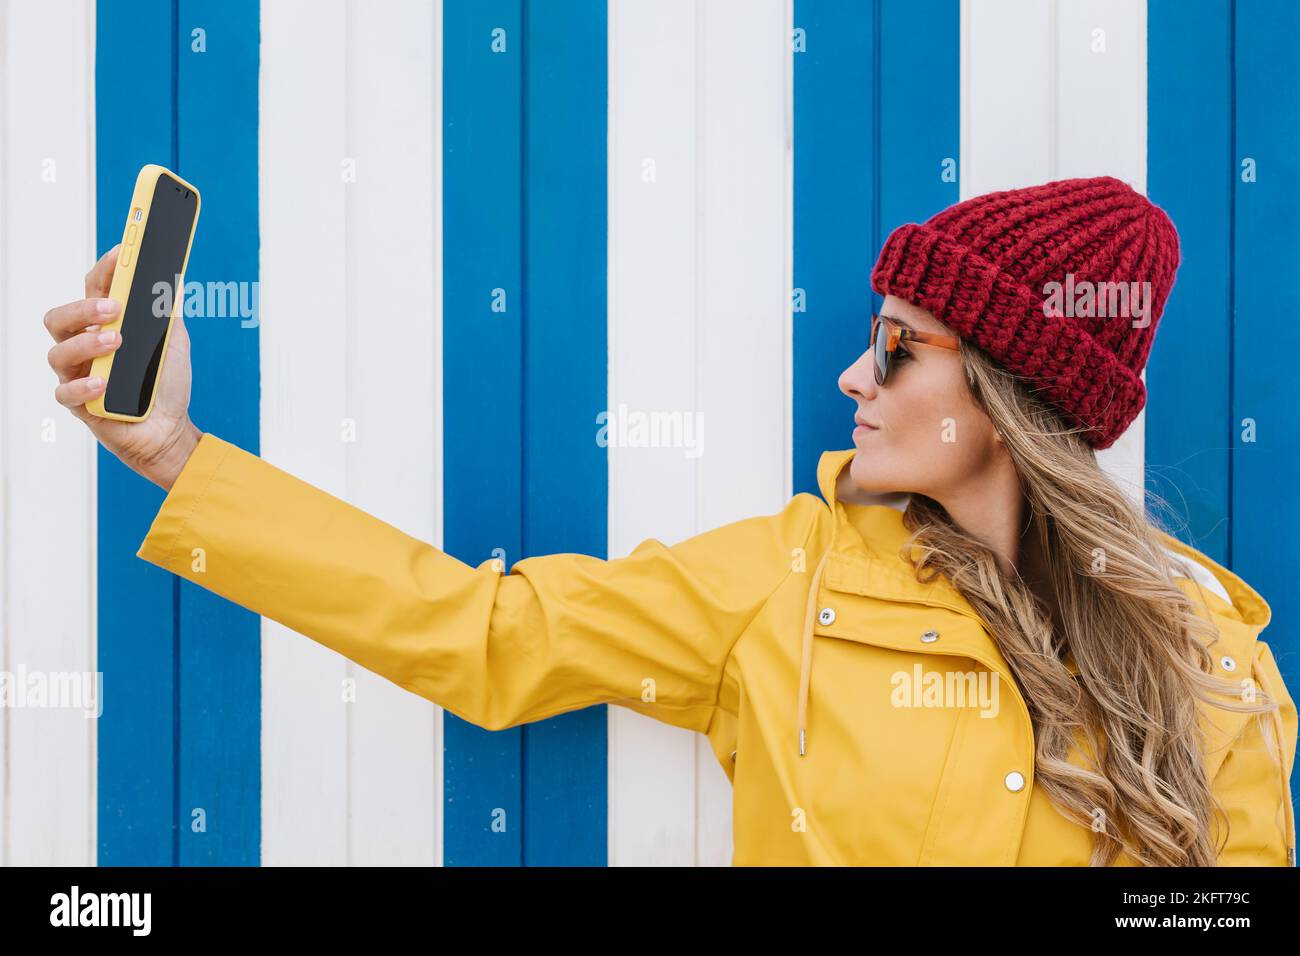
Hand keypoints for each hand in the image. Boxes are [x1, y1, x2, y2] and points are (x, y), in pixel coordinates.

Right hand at [45, 244, 201, 490]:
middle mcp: (84, 346)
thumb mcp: (172, 342)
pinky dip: (83, 385)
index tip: (122, 252)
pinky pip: (66, 392)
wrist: (170, 428)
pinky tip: (103, 381)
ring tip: (116, 342)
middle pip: (61, 317)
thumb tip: (169, 278)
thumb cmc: (166, 383)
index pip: (93, 290)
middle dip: (84, 308)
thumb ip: (166, 312)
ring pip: (59, 351)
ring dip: (87, 343)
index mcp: (104, 326)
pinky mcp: (79, 404)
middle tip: (114, 307)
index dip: (104, 269)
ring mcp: (78, 374)